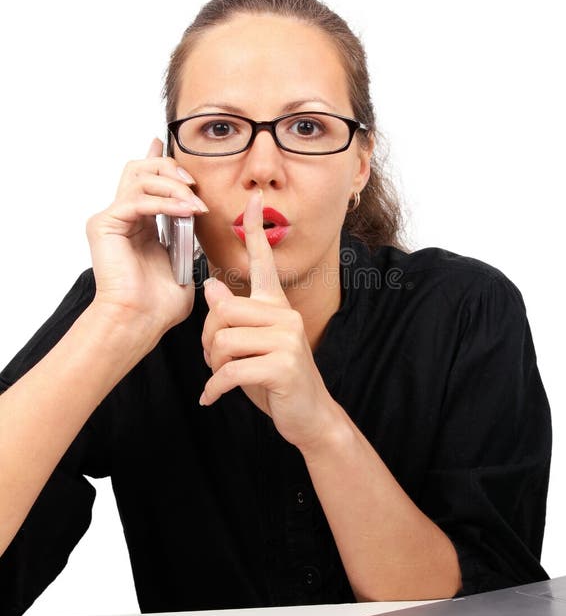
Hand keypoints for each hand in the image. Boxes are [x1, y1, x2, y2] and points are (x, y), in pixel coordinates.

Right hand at [86, 138, 207, 336]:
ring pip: (140, 177)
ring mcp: (111, 219)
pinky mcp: (104, 225)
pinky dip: (164, 202)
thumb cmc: (159, 302)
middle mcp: (121, 215)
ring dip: (173, 186)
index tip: (165, 142)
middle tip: (193, 185)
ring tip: (195, 205)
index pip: (145, 179)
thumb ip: (186, 236)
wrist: (140, 321)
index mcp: (138, 221)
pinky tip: (186, 211)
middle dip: (170, 169)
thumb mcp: (183, 261)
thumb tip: (197, 216)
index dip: (156, 159)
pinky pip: (137, 199)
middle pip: (141, 169)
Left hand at [201, 189, 336, 450]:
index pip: (265, 262)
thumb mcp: (250, 344)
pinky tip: (211, 398)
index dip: (256, 231)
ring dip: (212, 366)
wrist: (308, 415)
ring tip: (218, 378)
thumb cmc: (275, 378)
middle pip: (223, 310)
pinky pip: (231, 370)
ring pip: (224, 341)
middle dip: (207, 339)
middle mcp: (284, 315)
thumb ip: (233, 317)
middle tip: (211, 360)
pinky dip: (215, 388)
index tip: (254, 199)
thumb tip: (211, 288)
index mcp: (276, 305)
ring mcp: (287, 340)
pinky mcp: (283, 366)